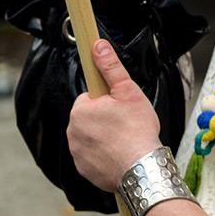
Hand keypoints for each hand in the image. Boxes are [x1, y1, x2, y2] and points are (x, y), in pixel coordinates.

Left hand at [67, 40, 162, 192]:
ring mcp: (77, 152)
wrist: (141, 168)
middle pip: (90, 117)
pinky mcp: (83, 169)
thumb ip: (110, 67)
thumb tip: (98, 46)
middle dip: (105, 118)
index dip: (108, 100)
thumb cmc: (137, 130)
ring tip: (125, 138)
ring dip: (104, 136)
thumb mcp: (128, 91)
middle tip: (126, 122)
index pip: (90, 97)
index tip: (120, 106)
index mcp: (80, 110)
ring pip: (91, 137)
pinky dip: (103, 154)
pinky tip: (119, 153)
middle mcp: (73, 132)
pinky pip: (92, 156)